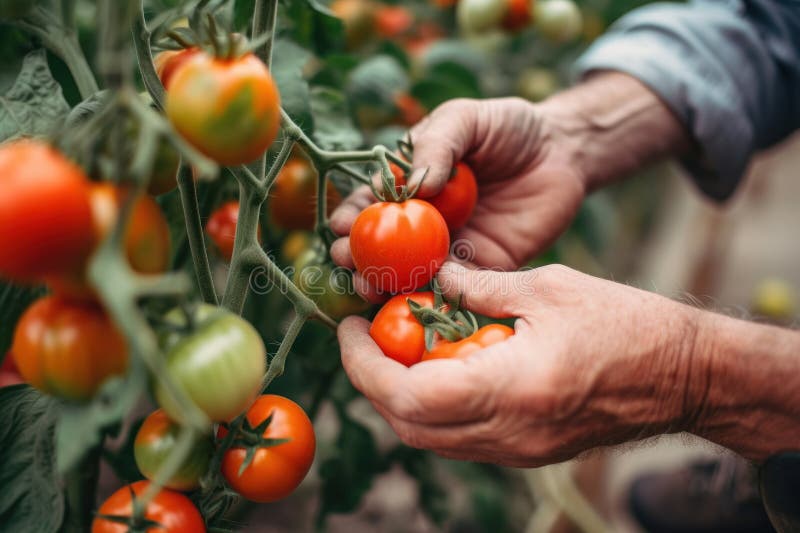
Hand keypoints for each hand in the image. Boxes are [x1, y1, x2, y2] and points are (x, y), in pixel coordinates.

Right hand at [330, 98, 586, 301]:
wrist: (562, 151)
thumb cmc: (507, 127)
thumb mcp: (466, 119)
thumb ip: (439, 143)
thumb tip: (416, 183)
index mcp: (411, 183)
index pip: (373, 202)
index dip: (353, 216)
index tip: (339, 227)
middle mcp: (425, 219)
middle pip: (384, 243)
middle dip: (360, 255)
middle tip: (346, 262)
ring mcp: (452, 244)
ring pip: (412, 270)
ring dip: (387, 281)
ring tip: (368, 286)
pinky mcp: (484, 265)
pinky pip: (456, 284)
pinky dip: (434, 292)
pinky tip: (416, 295)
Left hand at [337, 262, 704, 466]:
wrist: (684, 376)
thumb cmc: (626, 323)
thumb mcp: (548, 287)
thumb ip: (480, 285)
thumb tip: (431, 277)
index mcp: (513, 388)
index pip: (408, 395)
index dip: (364, 364)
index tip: (348, 327)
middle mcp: (510, 432)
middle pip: (409, 426)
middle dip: (372, 381)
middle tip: (363, 334)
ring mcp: (518, 450)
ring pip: (429, 437)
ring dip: (399, 394)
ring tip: (395, 345)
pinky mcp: (527, 451)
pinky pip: (459, 437)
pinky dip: (432, 403)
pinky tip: (437, 364)